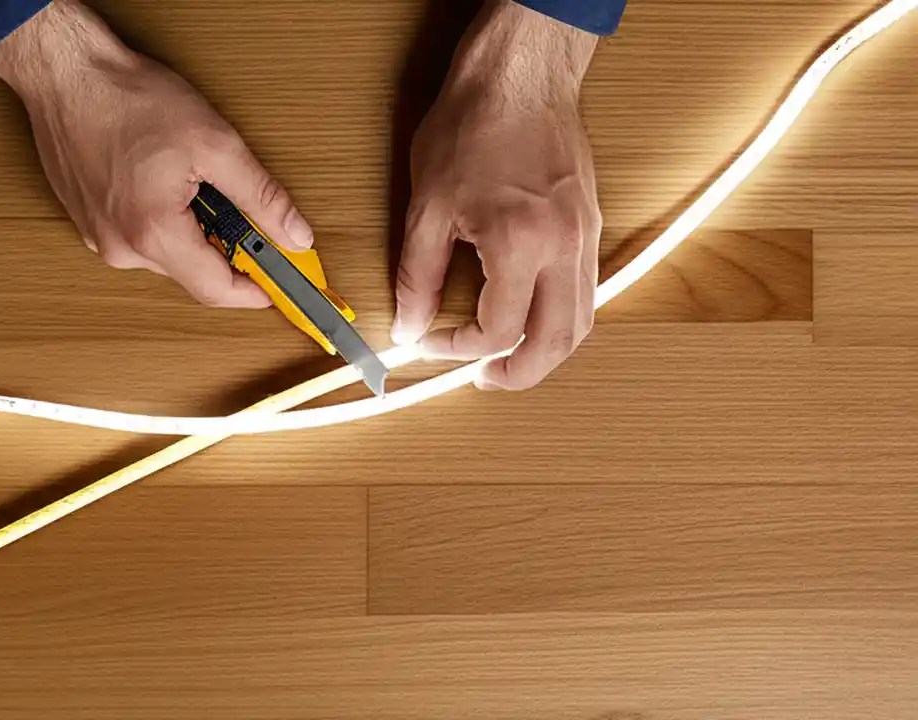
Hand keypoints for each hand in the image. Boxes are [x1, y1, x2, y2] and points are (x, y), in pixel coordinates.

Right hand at [0, 1, 313, 307]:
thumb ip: (261, 197)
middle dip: (223, 247)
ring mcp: (99, 238)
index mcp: (153, 233)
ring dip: (191, 230)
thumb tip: (295, 235)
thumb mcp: (215, 144)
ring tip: (190, 179)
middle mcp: (121, 247)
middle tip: (241, 209)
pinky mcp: (89, 225)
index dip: (254, 290)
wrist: (66, 73)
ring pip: (166, 255)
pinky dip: (163, 220)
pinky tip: (162, 180)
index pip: (215, 290)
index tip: (278, 283)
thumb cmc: (128, 98)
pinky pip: (139, 238)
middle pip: (192, 272)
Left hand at [393, 1, 601, 389]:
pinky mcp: (592, 226)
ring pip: (582, 322)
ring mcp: (586, 238)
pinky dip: (561, 319)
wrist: (522, 75)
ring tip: (507, 360)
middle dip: (519, 374)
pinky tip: (530, 317)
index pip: (498, 330)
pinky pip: (586, 292)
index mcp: (520, 244)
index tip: (432, 341)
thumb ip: (416, 275)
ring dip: (547, 353)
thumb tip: (409, 326)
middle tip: (483, 380)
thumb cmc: (475, 124)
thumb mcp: (427, 204)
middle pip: (555, 343)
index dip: (460, 349)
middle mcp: (565, 248)